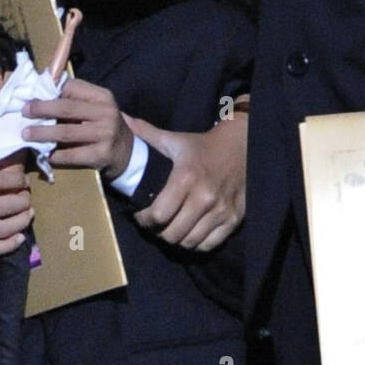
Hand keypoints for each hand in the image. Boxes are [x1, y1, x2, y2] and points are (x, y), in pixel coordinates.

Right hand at [0, 164, 32, 255]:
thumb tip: (14, 170)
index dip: (18, 181)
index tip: (24, 181)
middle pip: (6, 205)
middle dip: (23, 201)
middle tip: (26, 198)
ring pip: (3, 228)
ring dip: (22, 221)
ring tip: (28, 214)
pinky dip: (11, 244)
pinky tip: (20, 237)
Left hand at [24, 79, 133, 180]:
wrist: (127, 153)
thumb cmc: (103, 125)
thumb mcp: (96, 107)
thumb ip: (75, 99)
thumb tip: (40, 92)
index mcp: (102, 96)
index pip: (73, 87)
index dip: (50, 90)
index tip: (32, 94)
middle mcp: (106, 113)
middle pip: (67, 108)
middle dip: (42, 109)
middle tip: (24, 111)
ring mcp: (105, 134)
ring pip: (66, 132)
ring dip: (42, 133)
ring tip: (26, 134)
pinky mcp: (100, 155)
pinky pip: (71, 155)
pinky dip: (54, 154)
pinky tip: (43, 154)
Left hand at [132, 111, 246, 250]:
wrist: (241, 146)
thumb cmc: (202, 146)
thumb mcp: (174, 139)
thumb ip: (146, 133)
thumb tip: (122, 119)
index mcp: (186, 177)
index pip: (159, 214)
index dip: (145, 220)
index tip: (141, 215)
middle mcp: (204, 197)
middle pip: (172, 234)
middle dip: (158, 232)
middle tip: (155, 225)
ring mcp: (221, 210)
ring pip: (190, 242)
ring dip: (176, 240)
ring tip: (171, 229)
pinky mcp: (234, 219)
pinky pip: (209, 244)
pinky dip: (197, 243)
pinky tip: (190, 231)